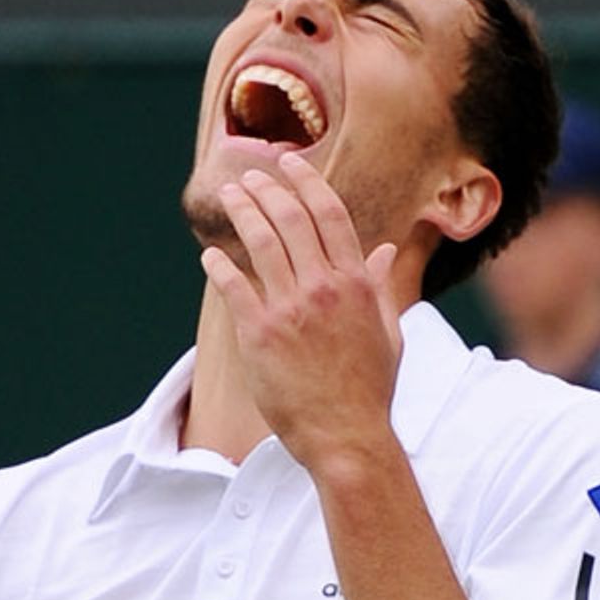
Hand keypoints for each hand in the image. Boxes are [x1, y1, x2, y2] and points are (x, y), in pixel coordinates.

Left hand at [199, 153, 402, 475]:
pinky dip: (219, 266)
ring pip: (261, 241)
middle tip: (249, 177)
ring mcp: (291, 310)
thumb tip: (382, 250)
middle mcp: (325, 288)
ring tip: (230, 195)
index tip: (289, 162)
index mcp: (358, 283)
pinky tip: (210, 255)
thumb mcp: (389, 333)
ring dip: (242, 210)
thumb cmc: (370, 389)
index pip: (329, 213)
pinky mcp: (260, 335)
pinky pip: (234, 286)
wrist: (347, 436)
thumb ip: (381, 286)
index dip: (306, 181)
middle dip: (267, 188)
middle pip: (291, 218)